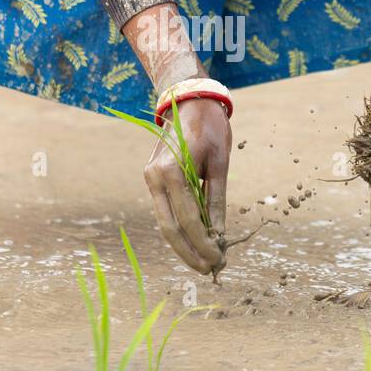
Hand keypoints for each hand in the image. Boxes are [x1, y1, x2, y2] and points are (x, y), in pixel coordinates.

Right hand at [143, 97, 229, 274]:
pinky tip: (194, 243)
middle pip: (170, 228)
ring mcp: (150, 178)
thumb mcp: (220, 164)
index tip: (219, 260)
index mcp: (171, 171)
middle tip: (210, 270)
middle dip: (190, 252)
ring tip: (203, 262)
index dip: (203, 243)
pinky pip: (166, 211)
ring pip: (164, 222)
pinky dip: (180, 229)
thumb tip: (220, 235)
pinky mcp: (153, 179)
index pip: (187, 219)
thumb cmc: (210, 128)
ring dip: (183, 245)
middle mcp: (154, 177)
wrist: (189, 101)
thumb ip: (217, 200)